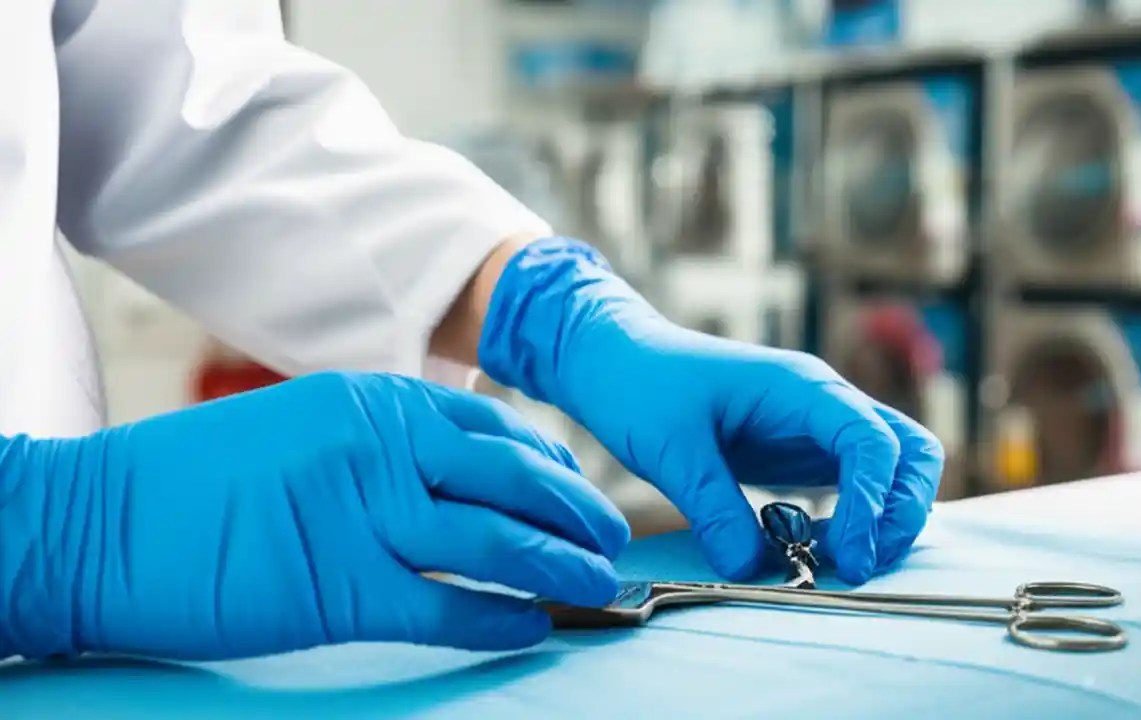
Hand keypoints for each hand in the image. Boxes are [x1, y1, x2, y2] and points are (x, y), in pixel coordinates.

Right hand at [1, 372, 626, 660]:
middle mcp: (380, 449)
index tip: (580, 490)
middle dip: (577, 513)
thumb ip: (379, 441)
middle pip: (513, 482)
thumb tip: (451, 473)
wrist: (102, 522)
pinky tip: (533, 626)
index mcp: (372, 403)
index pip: (494, 430)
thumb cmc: (199, 480)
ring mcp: (364, 516)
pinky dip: (500, 618)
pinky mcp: (341, 588)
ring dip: (559, 566)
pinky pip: (447, 607)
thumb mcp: (303, 426)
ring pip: (496, 543)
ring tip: (597, 586)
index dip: (552, 464)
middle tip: (613, 542)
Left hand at [479, 238, 943, 583]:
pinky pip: (852, 486)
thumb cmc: (639, 384)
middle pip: (907, 452)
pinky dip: (852, 521)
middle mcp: (822, 404)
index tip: (846, 557)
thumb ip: (713, 505)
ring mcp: (815, 428)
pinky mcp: (798, 452)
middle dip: (902, 511)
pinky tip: (814, 550)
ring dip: (884, 518)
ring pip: (889, 469)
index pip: (873, 442)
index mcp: (801, 388)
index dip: (873, 504)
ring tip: (840, 565)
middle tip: (860, 566)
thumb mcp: (669, 447)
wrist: (613, 360)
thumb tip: (753, 567)